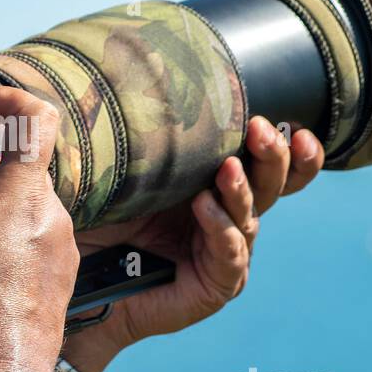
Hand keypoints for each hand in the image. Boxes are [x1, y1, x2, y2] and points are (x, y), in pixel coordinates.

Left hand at [68, 116, 322, 371]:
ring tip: (226, 169)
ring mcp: (226, 254)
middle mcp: (229, 219)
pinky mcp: (217, 286)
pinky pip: (230, 256)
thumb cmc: (102, 221)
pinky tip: (205, 208)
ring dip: (241, 190)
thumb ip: (152, 143)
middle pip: (270, 187)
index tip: (291, 124)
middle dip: (271, 157)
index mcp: (217, 188)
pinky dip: (220, 230)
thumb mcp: (128, 174)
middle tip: (261, 130)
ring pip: (250, 218)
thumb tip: (153, 85)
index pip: (266, 167)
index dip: (289, 150)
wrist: (79, 285)